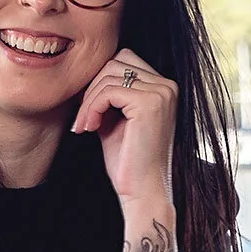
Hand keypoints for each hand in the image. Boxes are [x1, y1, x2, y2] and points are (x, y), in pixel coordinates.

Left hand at [72, 50, 180, 251]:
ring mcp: (161, 93)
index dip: (99, 81)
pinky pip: (107, 92)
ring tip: (84, 126)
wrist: (143, 191)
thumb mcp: (115, 120)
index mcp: (163, 88)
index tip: (87, 109)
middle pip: (114, 62)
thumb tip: (85, 74)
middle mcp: (167, 86)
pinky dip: (91, 108)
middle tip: (83, 118)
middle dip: (91, 89)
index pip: (123, 60)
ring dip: (88, 102)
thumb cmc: (128, 161)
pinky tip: (89, 129)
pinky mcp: (149, 103)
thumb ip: (107, 95)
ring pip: (107, 76)